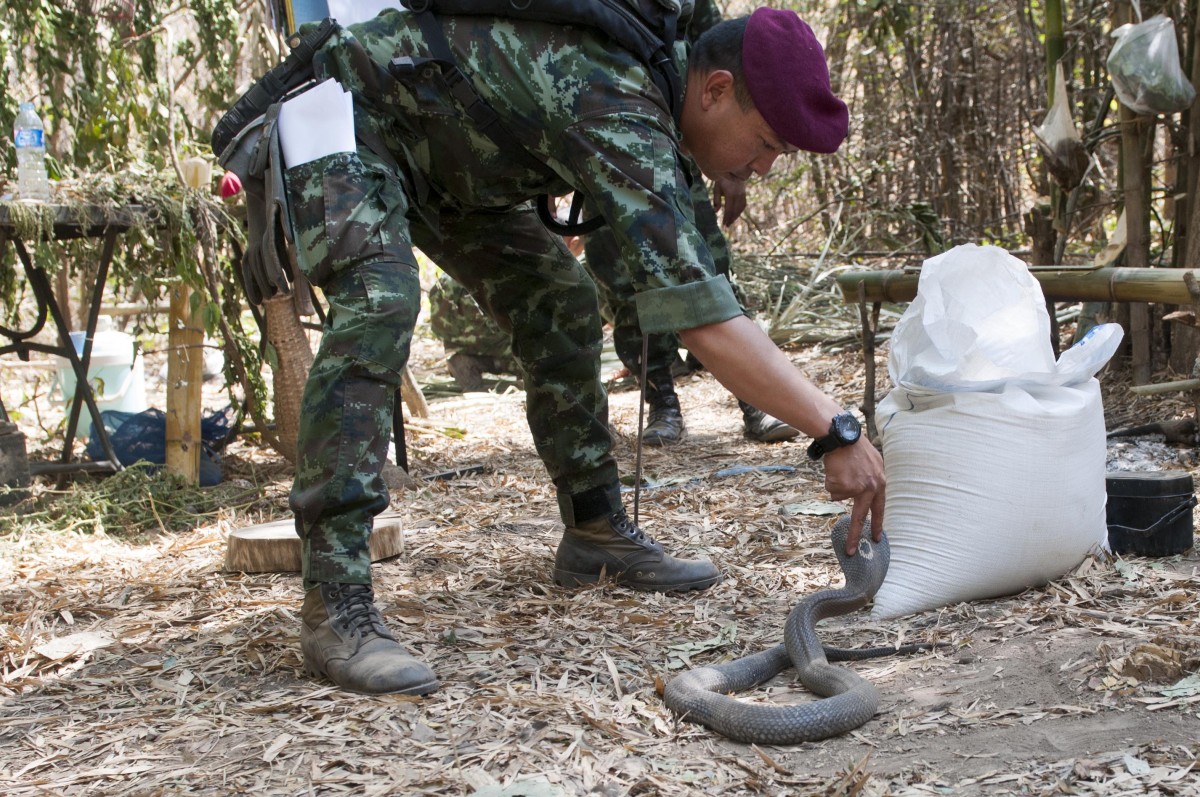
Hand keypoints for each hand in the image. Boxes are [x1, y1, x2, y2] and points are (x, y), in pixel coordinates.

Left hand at [711, 176, 747, 226]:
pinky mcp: (744, 192)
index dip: (726, 218)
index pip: (729, 209)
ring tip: (731, 221)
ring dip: (736, 216)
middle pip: (735, 210)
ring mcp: (742, 193)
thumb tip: (716, 212)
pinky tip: (736, 214)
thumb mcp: (716, 187)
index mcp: (730, 193)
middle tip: (727, 226)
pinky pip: (743, 204)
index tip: (724, 225)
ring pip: (741, 208)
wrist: (733, 168)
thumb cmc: (722, 178)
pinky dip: (740, 210)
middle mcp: (738, 194)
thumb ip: (716, 200)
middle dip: (731, 219)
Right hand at [822, 437, 885, 555]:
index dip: (876, 524)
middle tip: (850, 550)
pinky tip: (834, 468)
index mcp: (880, 483)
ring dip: (836, 484)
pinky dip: (829, 480)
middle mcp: (870, 488)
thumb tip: (864, 496)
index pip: (879, 509)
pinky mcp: (842, 485)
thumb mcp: (873, 463)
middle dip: (853, 535)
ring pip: (839, 496)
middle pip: (859, 516)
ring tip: (840, 468)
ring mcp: (856, 487)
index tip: (875, 538)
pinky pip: (831, 489)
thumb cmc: (855, 447)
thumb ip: (872, 480)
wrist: (842, 436)